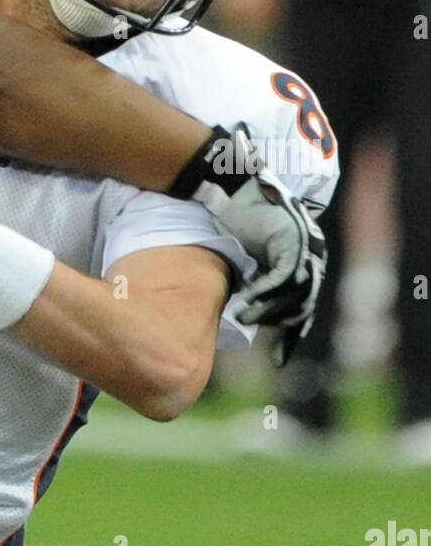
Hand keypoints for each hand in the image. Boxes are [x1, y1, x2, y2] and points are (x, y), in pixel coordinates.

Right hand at [212, 172, 326, 365]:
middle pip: (304, 304)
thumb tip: (255, 315)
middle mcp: (312, 256)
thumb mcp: (252, 256)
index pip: (304, 305)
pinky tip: (245, 300)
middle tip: (273, 355)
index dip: (293, 334)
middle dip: (287, 331)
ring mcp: (304, 248)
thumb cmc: (237, 220)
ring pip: (293, 294)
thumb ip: (261, 280)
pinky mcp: (291, 242)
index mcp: (306, 261)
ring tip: (243, 320)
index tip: (280, 358)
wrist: (232, 187)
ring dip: (268, 312)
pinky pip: (280, 277)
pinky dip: (263, 292)